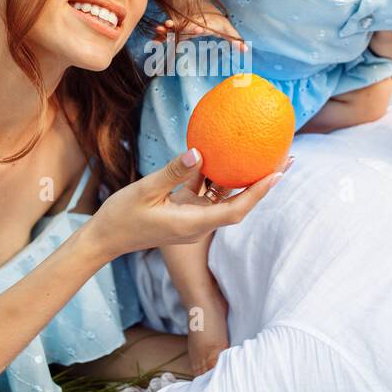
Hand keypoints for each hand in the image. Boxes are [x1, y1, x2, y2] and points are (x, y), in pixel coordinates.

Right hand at [84, 148, 289, 260]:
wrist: (105, 238)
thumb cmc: (121, 216)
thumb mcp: (145, 190)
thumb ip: (173, 172)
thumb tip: (200, 153)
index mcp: (192, 223)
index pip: (235, 210)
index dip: (259, 193)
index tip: (278, 173)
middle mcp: (199, 224)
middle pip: (239, 205)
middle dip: (264, 184)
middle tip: (286, 158)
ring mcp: (193, 221)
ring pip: (226, 200)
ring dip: (245, 180)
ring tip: (266, 156)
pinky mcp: (186, 214)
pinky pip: (209, 196)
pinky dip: (220, 179)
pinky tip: (226, 158)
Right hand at [153, 9, 247, 53]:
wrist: (209, 15)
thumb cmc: (220, 24)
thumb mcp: (228, 31)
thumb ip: (236, 40)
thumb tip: (246, 49)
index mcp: (204, 24)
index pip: (200, 25)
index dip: (198, 27)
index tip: (196, 29)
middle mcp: (192, 24)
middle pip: (183, 25)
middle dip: (176, 26)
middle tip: (168, 25)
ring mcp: (184, 27)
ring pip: (173, 29)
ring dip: (165, 30)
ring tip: (158, 30)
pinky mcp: (179, 32)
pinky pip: (169, 35)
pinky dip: (161, 37)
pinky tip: (154, 42)